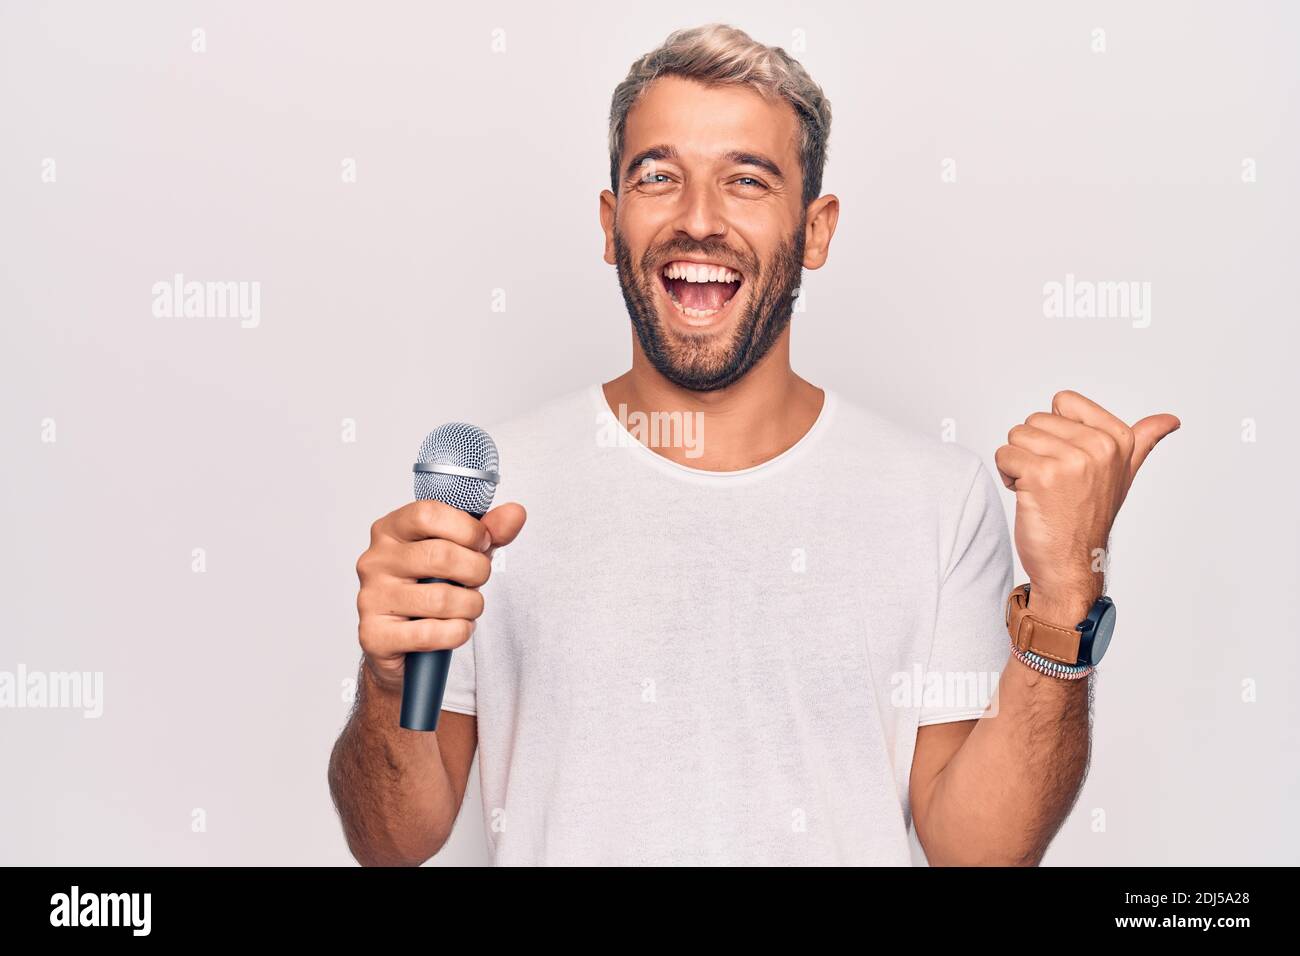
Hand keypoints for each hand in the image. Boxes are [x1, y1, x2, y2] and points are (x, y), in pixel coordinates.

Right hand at [354, 500, 526, 693]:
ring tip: (468, 607)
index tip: (482, 543)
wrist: (399, 640)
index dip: (467, 529)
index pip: (428, 514)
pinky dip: (457, 633)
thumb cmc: (428, 588)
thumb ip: (489, 532)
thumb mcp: (461, 552)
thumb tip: (515, 513)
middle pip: (441, 556)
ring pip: (441, 598)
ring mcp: (371, 597)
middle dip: (476, 571)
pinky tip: (454, 628)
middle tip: (477, 580)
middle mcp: (375, 560)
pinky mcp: (375, 634)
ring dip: (470, 606)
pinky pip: (431, 633)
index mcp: (391, 530)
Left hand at [994, 390, 1178, 622]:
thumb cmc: (1089, 519)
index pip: (1063, 401)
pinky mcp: (1042, 476)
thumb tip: (1171, 420)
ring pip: (1016, 436)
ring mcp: (1072, 462)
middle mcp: (1100, 447)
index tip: (1069, 460)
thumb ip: (1143, 442)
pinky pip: (1004, 455)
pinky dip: (1008, 476)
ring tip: (1041, 489)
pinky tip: (1028, 497)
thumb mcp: (1123, 475)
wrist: (1070, 565)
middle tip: (1053, 483)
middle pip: (1034, 420)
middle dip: (1034, 450)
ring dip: (1019, 463)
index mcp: (1118, 439)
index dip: (1055, 431)